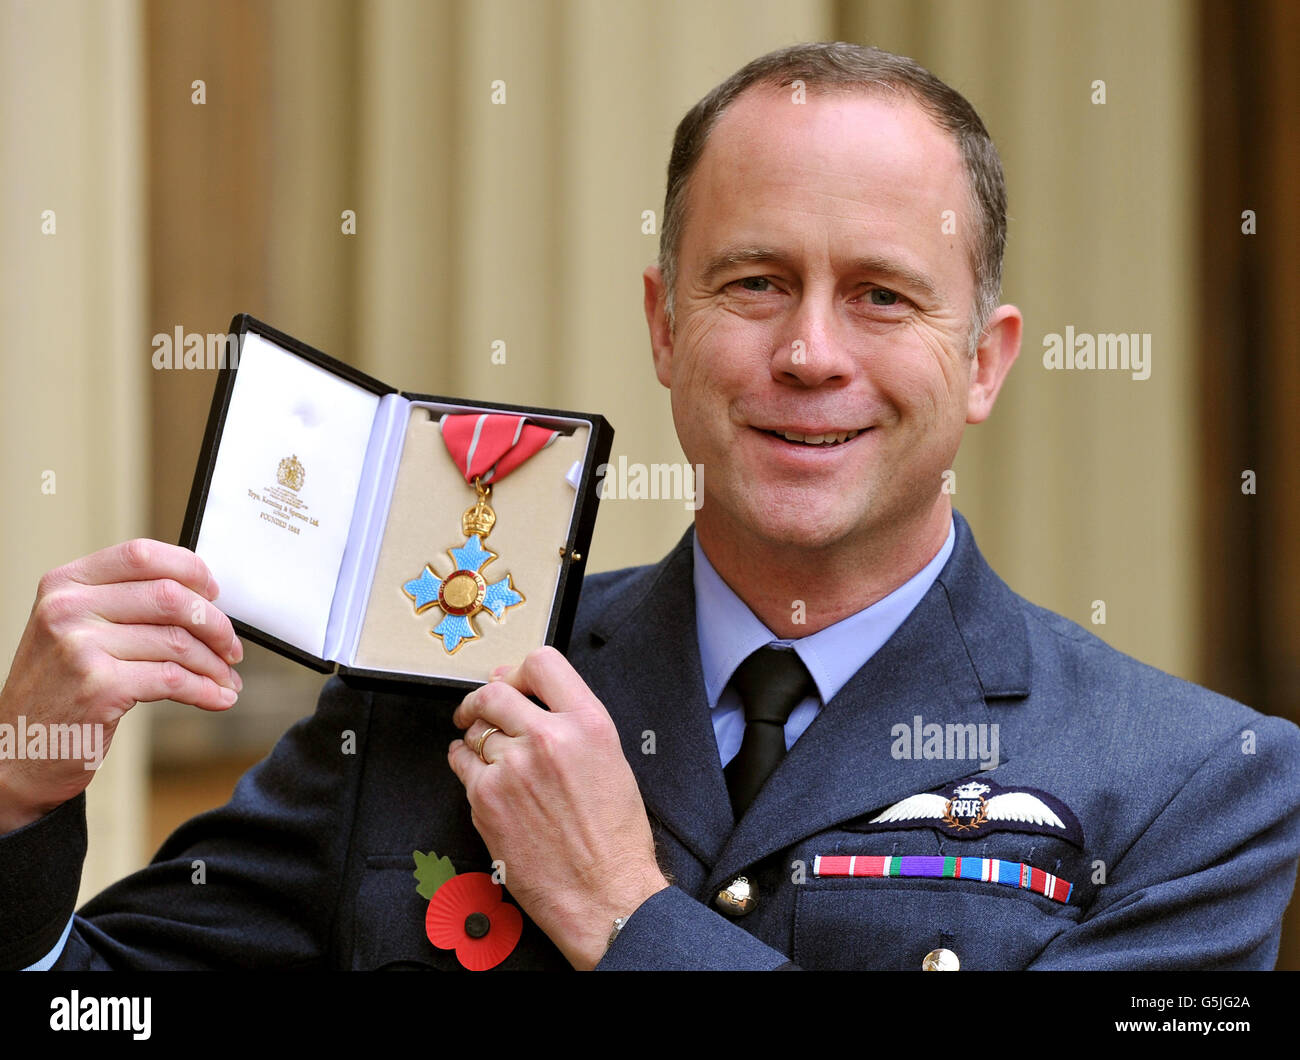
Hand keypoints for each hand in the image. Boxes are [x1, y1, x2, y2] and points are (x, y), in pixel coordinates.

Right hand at [0, 539, 242, 831]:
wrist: (17, 754)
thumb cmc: (58, 690)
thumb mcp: (74, 630)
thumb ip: (122, 604)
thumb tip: (200, 595)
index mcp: (66, 584)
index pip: (142, 555)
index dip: (190, 569)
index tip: (214, 593)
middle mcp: (68, 609)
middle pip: (171, 597)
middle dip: (215, 624)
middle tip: (232, 648)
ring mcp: (80, 647)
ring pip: (178, 642)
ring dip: (215, 664)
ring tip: (227, 679)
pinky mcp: (98, 687)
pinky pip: (175, 680)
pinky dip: (206, 690)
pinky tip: (218, 698)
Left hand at [448, 647, 668, 968]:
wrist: (604, 895)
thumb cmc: (613, 839)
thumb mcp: (612, 761)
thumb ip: (573, 724)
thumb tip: (530, 698)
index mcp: (588, 724)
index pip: (542, 663)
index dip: (519, 670)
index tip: (511, 682)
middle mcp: (549, 739)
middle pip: (494, 691)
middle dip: (485, 700)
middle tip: (481, 710)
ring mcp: (512, 768)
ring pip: (475, 729)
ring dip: (476, 736)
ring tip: (488, 752)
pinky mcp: (485, 799)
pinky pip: (461, 762)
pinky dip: (464, 762)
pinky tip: (479, 773)